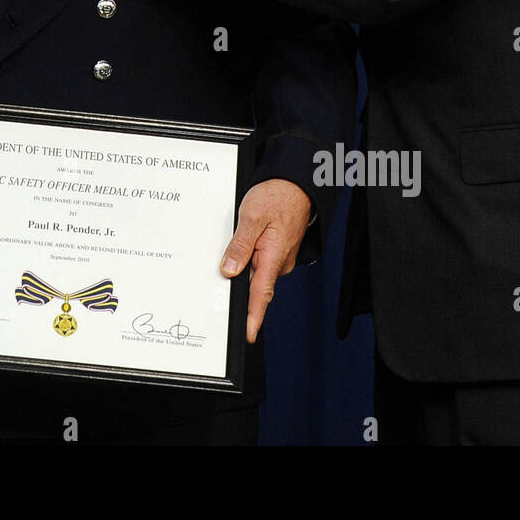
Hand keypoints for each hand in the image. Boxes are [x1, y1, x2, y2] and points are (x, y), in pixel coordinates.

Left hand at [220, 180, 312, 342]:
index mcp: (274, 257)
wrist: (296, 184)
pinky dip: (248, 258)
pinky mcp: (277, 253)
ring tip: (238, 242)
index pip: (261, 295)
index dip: (253, 317)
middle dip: (237, 284)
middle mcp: (279, 263)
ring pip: (255, 271)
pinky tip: (243, 245)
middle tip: (222, 273)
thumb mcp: (252, 216)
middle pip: (253, 284)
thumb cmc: (277, 197)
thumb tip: (229, 270)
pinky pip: (259, 262)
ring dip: (242, 266)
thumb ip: (240, 245)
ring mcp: (279, 259)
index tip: (247, 335)